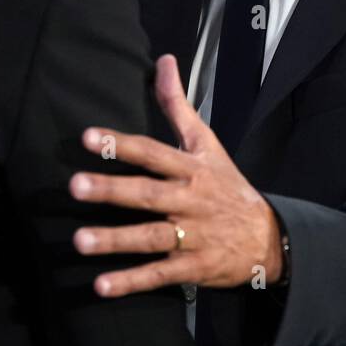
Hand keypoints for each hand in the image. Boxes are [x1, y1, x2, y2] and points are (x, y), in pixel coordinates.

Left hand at [69, 54, 283, 296]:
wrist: (270, 236)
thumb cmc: (227, 185)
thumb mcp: (207, 142)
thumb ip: (177, 105)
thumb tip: (164, 60)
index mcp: (191, 168)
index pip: (153, 152)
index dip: (122, 144)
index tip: (88, 137)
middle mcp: (190, 200)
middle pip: (148, 194)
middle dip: (112, 190)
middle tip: (75, 186)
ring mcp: (193, 236)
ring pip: (151, 236)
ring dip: (116, 240)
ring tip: (79, 241)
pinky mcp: (194, 267)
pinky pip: (160, 275)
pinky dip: (132, 281)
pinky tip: (102, 286)